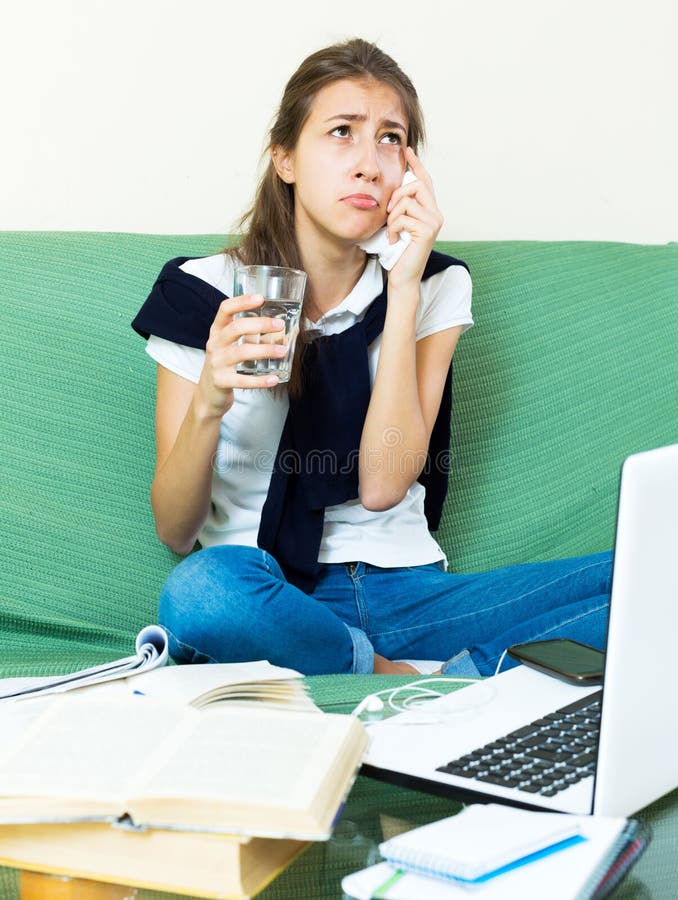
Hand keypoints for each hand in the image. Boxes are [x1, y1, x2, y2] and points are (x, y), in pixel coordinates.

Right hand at [196, 294, 286, 416]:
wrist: (209, 393)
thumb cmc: (226, 364)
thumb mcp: (231, 345)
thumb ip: (251, 335)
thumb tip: (286, 328)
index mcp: (217, 331)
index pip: (225, 309)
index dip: (242, 301)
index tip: (261, 298)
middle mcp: (215, 344)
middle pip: (236, 328)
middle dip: (260, 324)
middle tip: (280, 325)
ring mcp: (216, 363)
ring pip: (242, 352)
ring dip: (265, 350)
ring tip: (283, 351)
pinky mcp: (221, 381)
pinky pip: (243, 380)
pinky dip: (260, 380)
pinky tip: (274, 379)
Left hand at [385, 147, 443, 288]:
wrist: (402, 277)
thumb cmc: (397, 253)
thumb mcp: (397, 224)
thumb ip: (399, 207)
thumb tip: (392, 187)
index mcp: (429, 210)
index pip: (425, 181)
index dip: (416, 164)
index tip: (407, 150)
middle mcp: (436, 214)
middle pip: (415, 184)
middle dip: (397, 196)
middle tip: (389, 214)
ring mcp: (434, 222)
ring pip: (407, 200)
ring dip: (393, 217)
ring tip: (393, 232)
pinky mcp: (428, 231)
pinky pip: (404, 216)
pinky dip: (394, 228)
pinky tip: (395, 240)